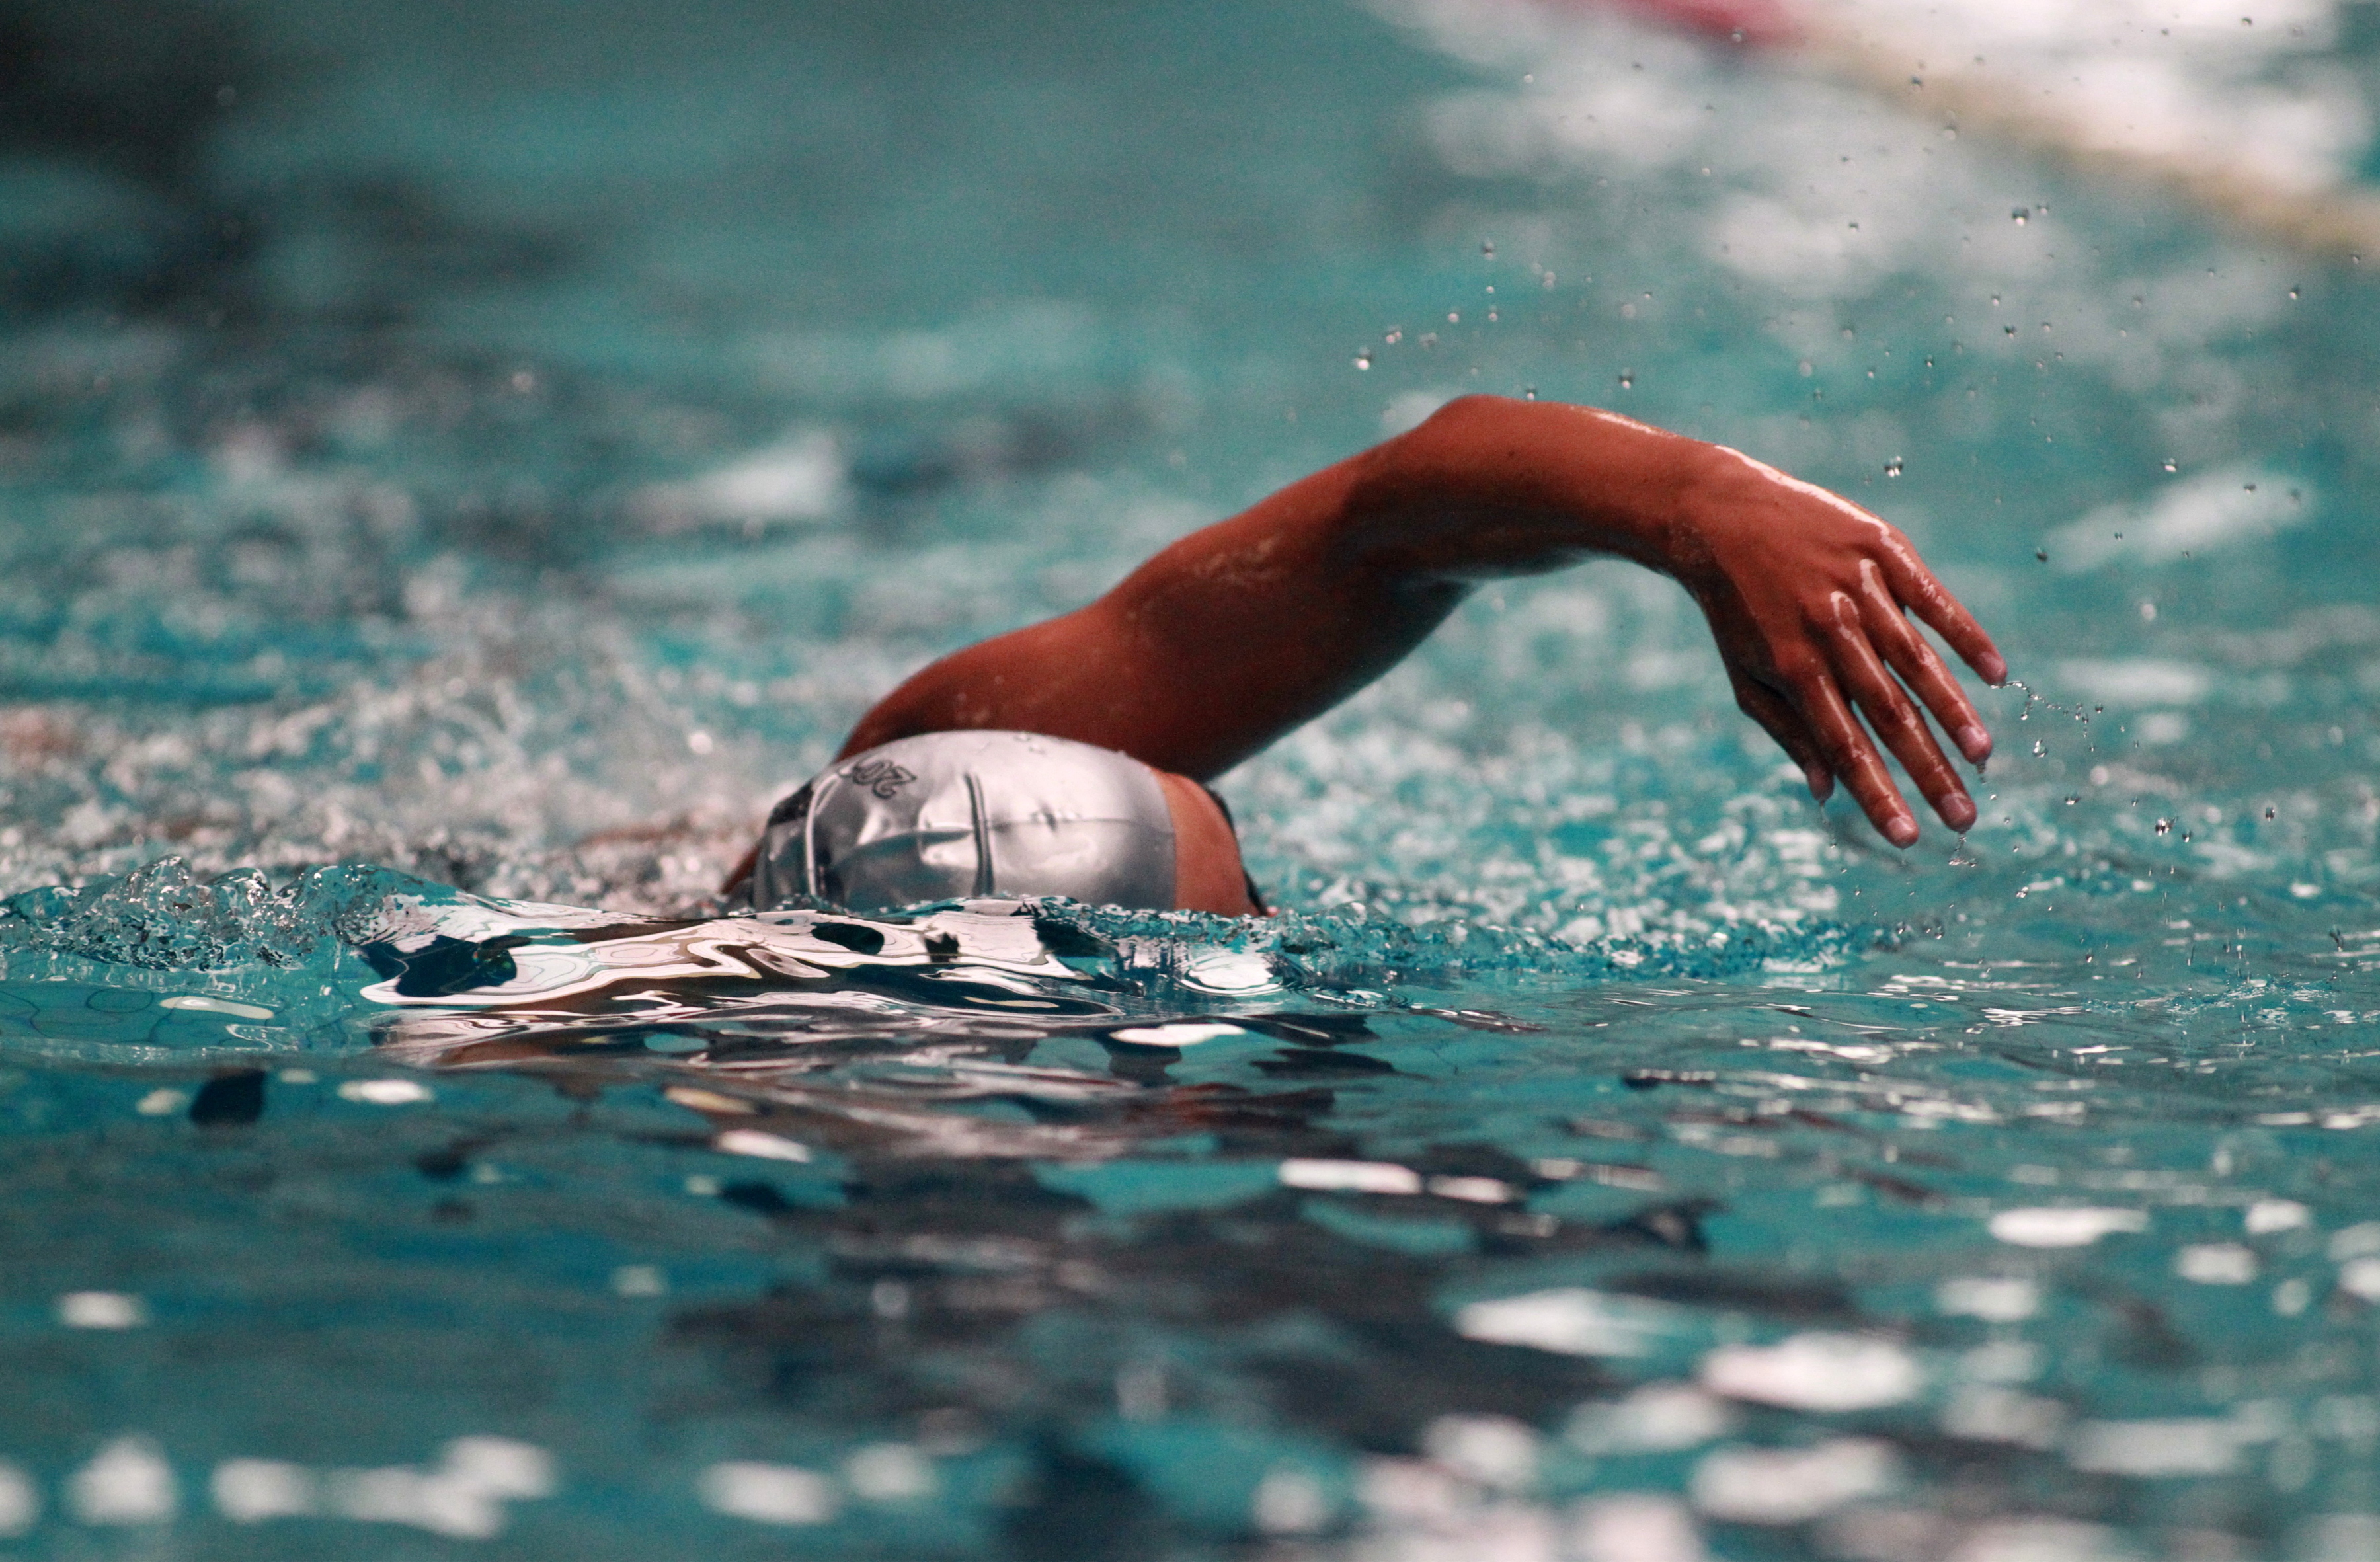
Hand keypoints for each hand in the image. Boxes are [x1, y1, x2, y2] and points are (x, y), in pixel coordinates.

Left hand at [1667, 445, 2006, 845]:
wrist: (1722, 517)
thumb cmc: (1737, 610)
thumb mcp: (1747, 676)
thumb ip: (1790, 733)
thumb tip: (1825, 793)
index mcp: (1794, 669)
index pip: (1844, 746)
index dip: (1876, 794)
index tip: (1908, 837)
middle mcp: (1829, 631)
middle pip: (1889, 713)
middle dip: (1929, 770)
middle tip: (1964, 817)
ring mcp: (1858, 587)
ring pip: (1916, 659)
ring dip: (1954, 711)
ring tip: (1982, 755)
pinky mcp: (1881, 549)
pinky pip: (1932, 598)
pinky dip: (1966, 635)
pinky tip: (1996, 674)